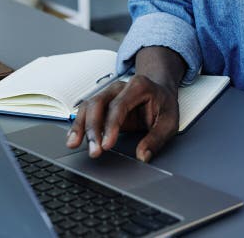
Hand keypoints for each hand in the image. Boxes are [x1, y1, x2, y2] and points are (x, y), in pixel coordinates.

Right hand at [65, 74, 179, 162]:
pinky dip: (78, 124)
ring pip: (88, 105)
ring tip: (74, 144)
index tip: (107, 145)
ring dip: (80, 126)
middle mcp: (120, 87)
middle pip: (98, 103)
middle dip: (92, 128)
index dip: (111, 126)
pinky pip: (86, 111)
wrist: (160, 92)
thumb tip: (143, 156)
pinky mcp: (102, 103)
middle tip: (94, 150)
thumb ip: (157, 138)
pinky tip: (74, 138)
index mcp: (138, 87)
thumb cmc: (164, 105)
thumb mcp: (170, 121)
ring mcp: (108, 93)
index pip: (119, 106)